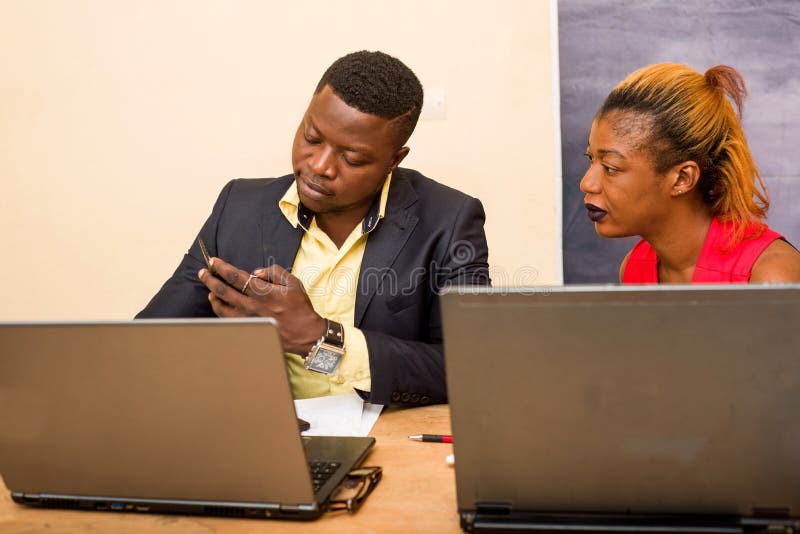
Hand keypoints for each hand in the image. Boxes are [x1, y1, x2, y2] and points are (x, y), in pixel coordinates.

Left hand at [198, 258, 325, 354]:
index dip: (222, 268)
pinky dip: (220, 310)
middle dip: (210, 279)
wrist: (305, 333)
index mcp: (264, 292)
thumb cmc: (300, 307)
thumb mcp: (293, 283)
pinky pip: (227, 319)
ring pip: (221, 308)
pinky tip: (219, 304)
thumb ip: (274, 272)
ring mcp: (249, 319)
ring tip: (210, 289)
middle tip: (203, 272)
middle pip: (223, 291)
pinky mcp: (249, 327)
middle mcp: (253, 306)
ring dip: (213, 296)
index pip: (236, 277)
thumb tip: (255, 272)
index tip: (213, 261)